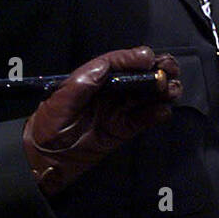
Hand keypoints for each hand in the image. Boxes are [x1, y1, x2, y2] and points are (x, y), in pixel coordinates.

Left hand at [23, 46, 180, 196]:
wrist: (46, 159)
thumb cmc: (48, 126)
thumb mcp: (60, 101)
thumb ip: (82, 83)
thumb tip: (105, 65)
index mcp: (92, 79)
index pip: (116, 63)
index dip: (133, 58)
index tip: (149, 58)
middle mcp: (109, 91)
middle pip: (137, 75)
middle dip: (157, 69)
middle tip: (170, 69)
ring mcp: (118, 110)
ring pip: (146, 95)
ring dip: (162, 90)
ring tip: (172, 90)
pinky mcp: (124, 129)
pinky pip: (144, 119)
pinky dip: (157, 114)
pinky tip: (163, 111)